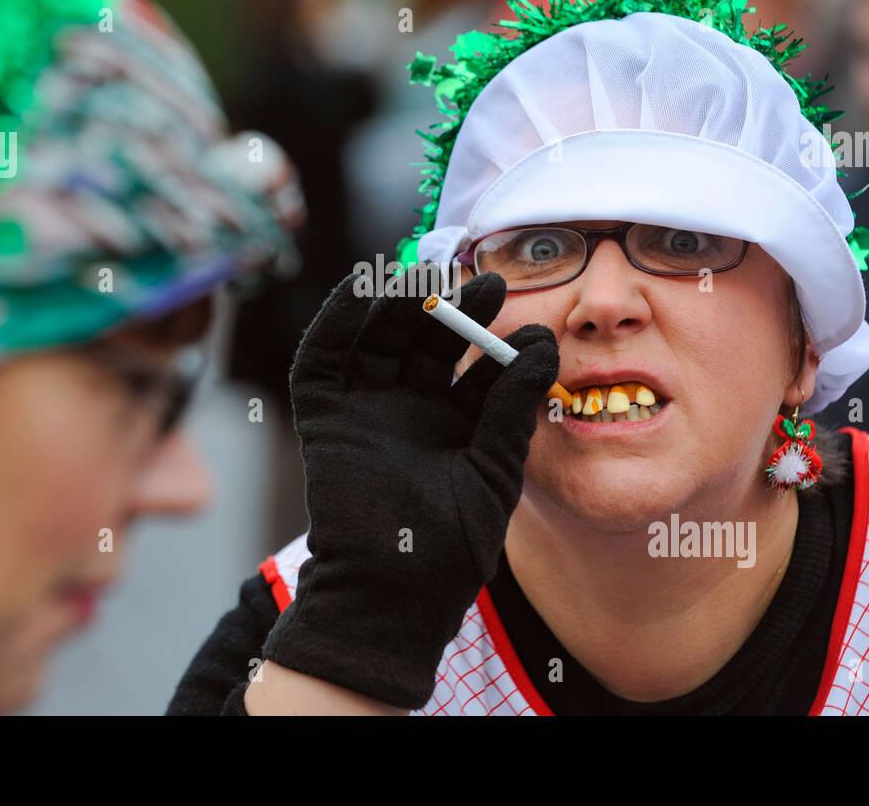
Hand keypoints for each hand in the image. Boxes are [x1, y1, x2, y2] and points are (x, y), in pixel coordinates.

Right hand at [261, 264, 558, 708]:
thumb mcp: (495, 469)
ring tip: (432, 275)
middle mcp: (408, 408)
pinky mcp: (325, 416)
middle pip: (426, 339)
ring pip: (378, 337)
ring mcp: (365, 409)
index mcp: (452, 424)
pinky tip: (367, 288)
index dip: (500, 342)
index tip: (533, 321)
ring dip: (400, 301)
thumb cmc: (451, 547)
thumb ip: (511, 408)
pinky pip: (325, 356)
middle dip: (455, 310)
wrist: (394, 594)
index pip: (474, 367)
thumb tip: (542, 348)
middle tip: (490, 285)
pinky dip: (338, 318)